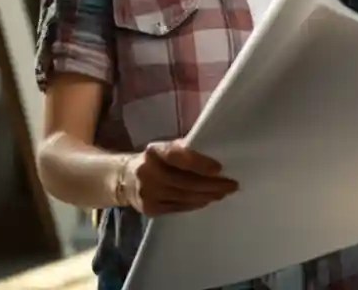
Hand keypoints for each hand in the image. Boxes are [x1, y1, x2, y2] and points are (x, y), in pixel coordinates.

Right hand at [120, 139, 237, 215]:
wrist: (125, 178)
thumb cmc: (157, 159)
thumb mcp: (167, 147)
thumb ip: (187, 149)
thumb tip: (218, 151)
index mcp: (154, 151)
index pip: (177, 156)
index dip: (199, 163)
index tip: (219, 169)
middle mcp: (147, 172)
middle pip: (185, 181)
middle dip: (212, 184)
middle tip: (232, 185)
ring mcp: (147, 193)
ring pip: (184, 197)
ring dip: (208, 195)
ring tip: (223, 192)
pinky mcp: (149, 209)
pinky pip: (178, 207)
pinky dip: (196, 204)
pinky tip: (207, 200)